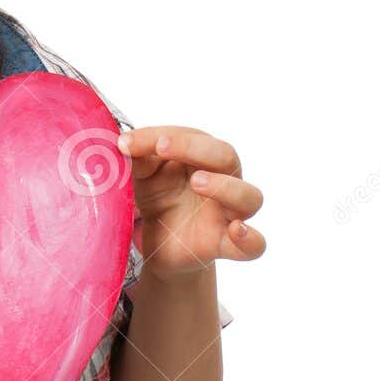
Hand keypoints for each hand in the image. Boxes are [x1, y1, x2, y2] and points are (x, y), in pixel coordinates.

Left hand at [116, 125, 264, 282]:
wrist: (160, 243)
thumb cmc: (159, 197)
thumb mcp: (143, 175)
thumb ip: (139, 158)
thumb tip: (126, 144)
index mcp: (204, 157)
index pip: (194, 137)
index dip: (165, 136)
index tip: (128, 142)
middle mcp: (224, 179)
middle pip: (226, 156)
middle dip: (194, 149)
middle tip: (161, 148)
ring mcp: (228, 213)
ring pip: (249, 197)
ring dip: (226, 187)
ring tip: (197, 182)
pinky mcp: (226, 244)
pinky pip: (253, 245)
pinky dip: (250, 239)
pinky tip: (236, 230)